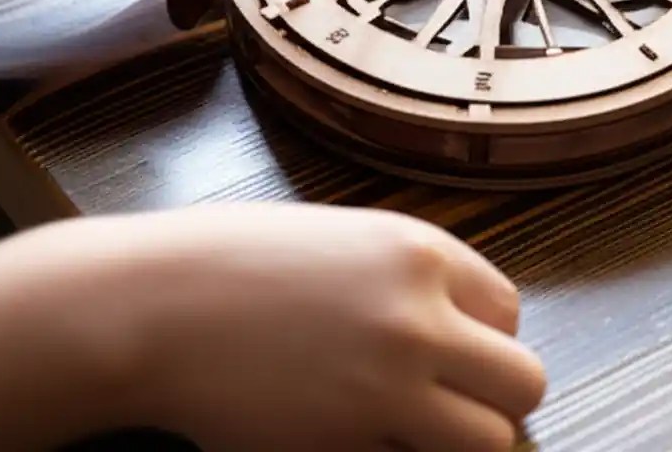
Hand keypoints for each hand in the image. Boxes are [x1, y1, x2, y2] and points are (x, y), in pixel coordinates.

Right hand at [0, 203, 544, 451]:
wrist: (147, 307)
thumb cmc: (233, 265)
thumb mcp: (341, 241)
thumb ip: (410, 281)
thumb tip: (465, 332)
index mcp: (421, 254)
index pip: (511, 313)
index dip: (485, 340)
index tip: (451, 353)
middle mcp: (419, 320)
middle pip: (524, 381)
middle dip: (495, 397)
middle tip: (447, 403)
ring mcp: (385, 389)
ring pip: (489, 441)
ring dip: (460, 441)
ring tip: (410, 430)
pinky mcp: (344, 446)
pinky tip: (349, 436)